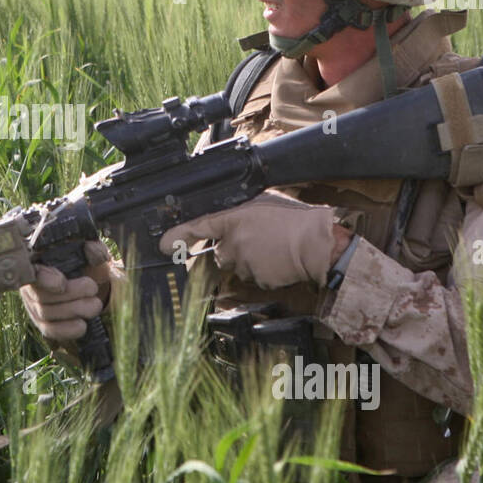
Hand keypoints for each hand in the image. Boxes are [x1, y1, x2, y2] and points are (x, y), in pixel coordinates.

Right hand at [20, 240, 123, 342]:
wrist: (91, 286)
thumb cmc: (87, 265)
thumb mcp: (92, 253)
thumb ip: (93, 249)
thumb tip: (92, 250)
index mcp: (38, 262)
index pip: (31, 270)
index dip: (44, 278)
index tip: (62, 283)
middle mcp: (30, 285)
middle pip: (41, 296)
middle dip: (71, 295)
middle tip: (93, 289)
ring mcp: (33, 305)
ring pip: (45, 313)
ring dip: (73, 311)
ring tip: (95, 305)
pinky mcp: (42, 323)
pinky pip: (49, 330)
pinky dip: (66, 330)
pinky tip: (83, 326)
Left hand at [159, 192, 349, 289]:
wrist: (318, 244)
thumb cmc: (295, 220)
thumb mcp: (263, 203)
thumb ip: (240, 212)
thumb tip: (229, 222)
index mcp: (234, 218)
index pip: (199, 226)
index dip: (178, 236)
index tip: (163, 244)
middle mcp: (234, 242)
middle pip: (220, 252)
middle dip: (232, 249)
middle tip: (257, 240)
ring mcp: (244, 263)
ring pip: (237, 265)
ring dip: (249, 259)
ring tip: (273, 247)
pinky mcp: (256, 279)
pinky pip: (253, 276)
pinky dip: (262, 270)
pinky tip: (278, 260)